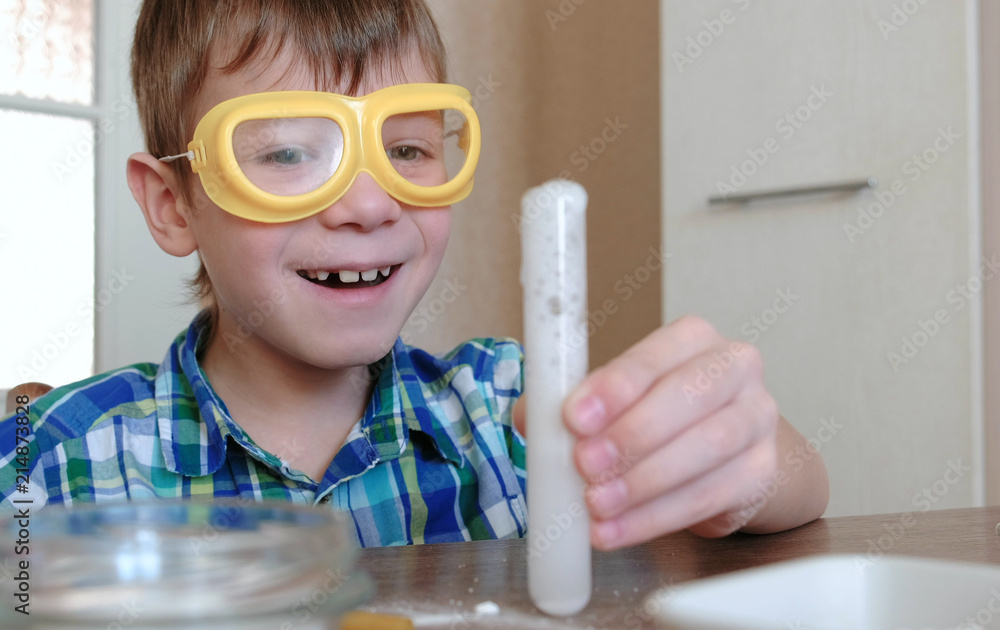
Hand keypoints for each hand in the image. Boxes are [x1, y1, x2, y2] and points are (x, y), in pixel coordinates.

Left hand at [563, 316, 782, 548]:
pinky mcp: (761, 471)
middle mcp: (733, 370)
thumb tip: (531, 420)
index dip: (615, 387)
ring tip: (596, 504)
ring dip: (643, 482)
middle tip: (586, 465)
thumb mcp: (619, 400)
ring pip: (706, 448)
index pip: (654, 356)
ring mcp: (756, 419)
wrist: (730, 453)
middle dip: (631, 434)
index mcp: (692, 340)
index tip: (575, 417)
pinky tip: (617, 530)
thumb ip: (571, 404)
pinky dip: (656, 518)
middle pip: (689, 397)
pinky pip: (710, 496)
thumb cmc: (664, 415)